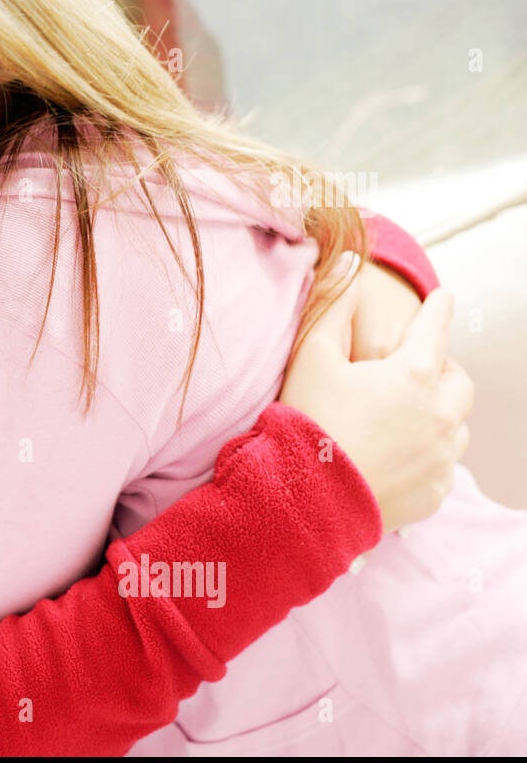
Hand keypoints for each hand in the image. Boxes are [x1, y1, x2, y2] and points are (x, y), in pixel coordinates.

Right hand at [279, 258, 472, 531]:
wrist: (303, 501)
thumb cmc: (305, 423)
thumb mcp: (311, 357)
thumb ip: (332, 306)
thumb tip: (346, 261)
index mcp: (412, 374)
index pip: (436, 328)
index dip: (439, 309)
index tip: (444, 298)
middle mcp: (439, 414)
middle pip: (458, 382)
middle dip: (443, 370)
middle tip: (417, 371)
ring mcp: (440, 457)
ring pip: (456, 426)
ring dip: (439, 415)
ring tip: (407, 417)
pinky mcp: (433, 493)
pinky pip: (443, 467)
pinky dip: (428, 456)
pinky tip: (397, 456)